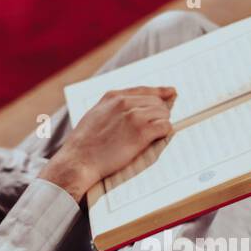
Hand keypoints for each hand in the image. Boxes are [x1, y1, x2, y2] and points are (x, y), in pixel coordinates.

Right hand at [40, 86, 176, 200]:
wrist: (79, 160)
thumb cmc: (85, 143)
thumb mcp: (96, 114)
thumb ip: (112, 107)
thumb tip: (129, 107)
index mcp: (113, 96)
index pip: (144, 90)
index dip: (160, 92)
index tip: (171, 92)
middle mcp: (124, 103)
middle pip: (157, 102)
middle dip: (160, 113)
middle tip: (158, 124)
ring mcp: (134, 117)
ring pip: (163, 113)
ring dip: (163, 123)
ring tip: (155, 134)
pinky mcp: (141, 132)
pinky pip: (165, 127)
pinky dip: (165, 133)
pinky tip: (159, 138)